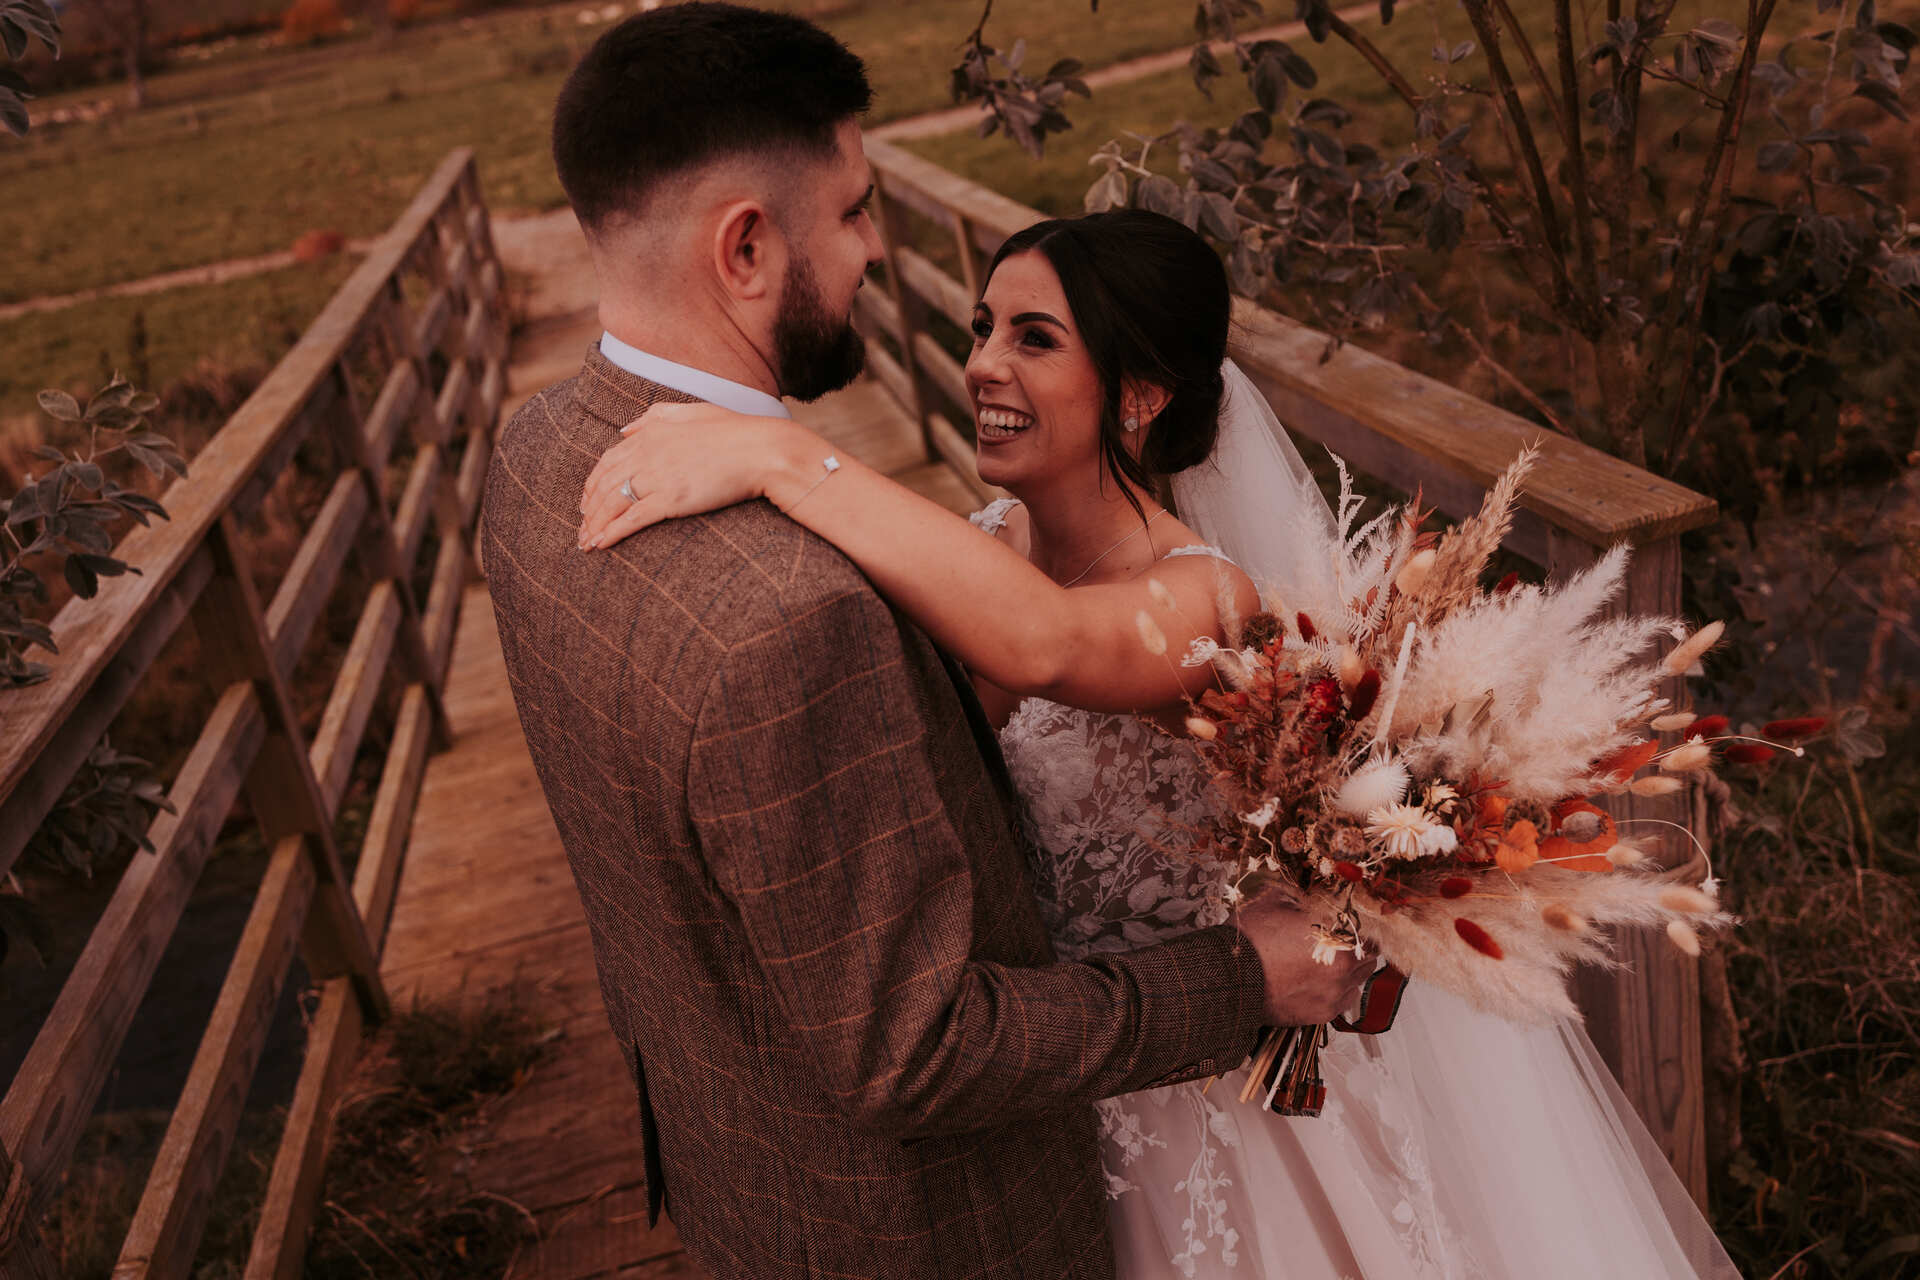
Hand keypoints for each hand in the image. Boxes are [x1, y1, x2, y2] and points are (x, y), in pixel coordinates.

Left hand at [577, 402, 791, 550]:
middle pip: (604, 484)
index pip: (609, 460)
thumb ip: (656, 417)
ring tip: (586, 542)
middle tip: (581, 526)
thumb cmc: (735, 432)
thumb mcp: (692, 412)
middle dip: (588, 508)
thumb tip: (625, 428)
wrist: (761, 450)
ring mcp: (657, 477)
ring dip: (594, 524)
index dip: (593, 482)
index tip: (587, 499)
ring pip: (612, 503)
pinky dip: (611, 532)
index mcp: (651, 433)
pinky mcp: (670, 500)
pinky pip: (631, 519)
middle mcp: (647, 454)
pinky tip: (600, 544)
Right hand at [1233, 892, 1372, 1026]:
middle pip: (1370, 952)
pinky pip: (1347, 999)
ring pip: (1362, 976)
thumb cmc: (1250, 940)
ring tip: (1333, 960)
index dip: (1360, 919)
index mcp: (1336, 932)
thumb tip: (1311, 888)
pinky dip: (1341, 989)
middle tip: (1344, 938)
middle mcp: (1343, 964)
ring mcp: (1336, 991)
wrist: (1229, 978)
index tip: (1353, 918)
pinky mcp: (1324, 1013)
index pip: (1367, 925)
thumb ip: (1301, 894)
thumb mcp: (1274, 900)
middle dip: (1360, 944)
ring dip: (1353, 967)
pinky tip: (1324, 980)